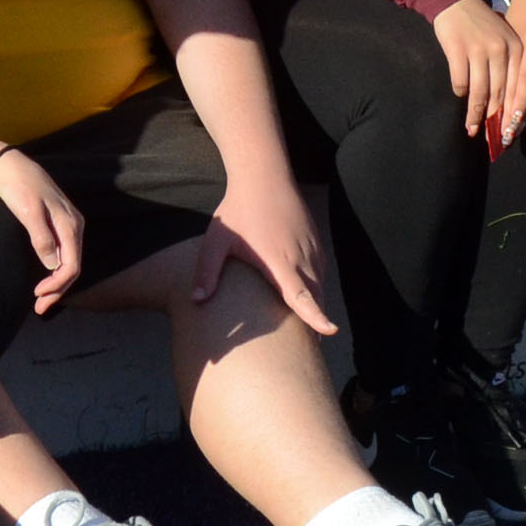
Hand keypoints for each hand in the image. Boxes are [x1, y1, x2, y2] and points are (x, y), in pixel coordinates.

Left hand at [0, 147, 85, 314]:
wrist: (11, 166)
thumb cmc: (19, 187)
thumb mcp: (28, 211)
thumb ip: (42, 237)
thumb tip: (53, 265)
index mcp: (70, 224)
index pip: (71, 265)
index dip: (57, 285)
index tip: (38, 296)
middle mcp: (74, 225)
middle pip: (73, 266)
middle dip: (58, 290)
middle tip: (40, 308)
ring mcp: (68, 224)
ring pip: (69, 260)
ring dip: (57, 282)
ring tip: (41, 299)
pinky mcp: (59, 224)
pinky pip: (64, 252)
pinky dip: (56, 270)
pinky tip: (45, 278)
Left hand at [192, 173, 334, 333]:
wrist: (265, 174)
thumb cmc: (238, 208)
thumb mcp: (218, 240)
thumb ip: (206, 271)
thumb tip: (195, 301)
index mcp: (278, 260)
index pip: (301, 295)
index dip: (315, 315)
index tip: (330, 331)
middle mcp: (301, 256)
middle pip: (314, 297)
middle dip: (314, 324)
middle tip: (307, 351)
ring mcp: (312, 248)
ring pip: (320, 286)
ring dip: (315, 306)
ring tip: (308, 331)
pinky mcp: (316, 242)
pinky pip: (321, 273)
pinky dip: (316, 289)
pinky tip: (306, 299)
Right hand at [432, 0, 519, 142]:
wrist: (457, 1)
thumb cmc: (483, 27)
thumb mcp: (505, 43)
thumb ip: (511, 70)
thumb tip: (513, 108)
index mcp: (517, 49)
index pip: (520, 88)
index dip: (515, 114)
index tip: (513, 133)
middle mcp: (501, 50)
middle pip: (501, 94)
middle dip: (497, 120)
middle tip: (495, 140)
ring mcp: (479, 50)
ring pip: (480, 92)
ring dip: (475, 114)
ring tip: (473, 129)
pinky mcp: (458, 50)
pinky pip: (460, 81)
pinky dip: (460, 93)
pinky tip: (460, 97)